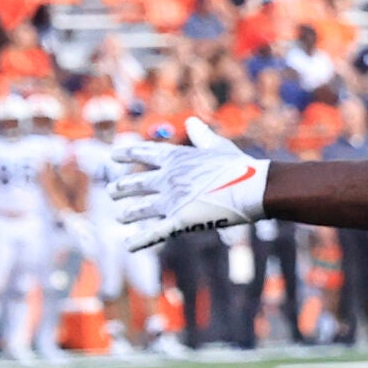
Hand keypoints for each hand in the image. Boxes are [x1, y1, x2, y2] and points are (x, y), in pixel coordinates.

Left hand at [109, 117, 268, 250]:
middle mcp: (168, 178)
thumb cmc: (240, 165)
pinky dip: (141, 240)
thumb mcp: (218, 145)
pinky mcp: (181, 221)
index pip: (144, 153)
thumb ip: (201, 135)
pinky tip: (128, 245)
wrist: (254, 187)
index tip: (113, 155)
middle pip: (136, 183)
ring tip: (120, 216)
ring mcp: (173, 200)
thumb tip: (191, 122)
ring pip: (141, 209)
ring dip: (128, 213)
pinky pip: (156, 233)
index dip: (127, 154)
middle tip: (113, 192)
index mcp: (176, 157)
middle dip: (122, 188)